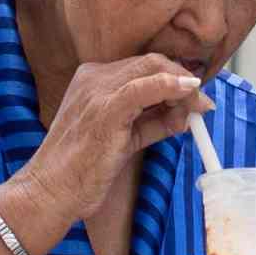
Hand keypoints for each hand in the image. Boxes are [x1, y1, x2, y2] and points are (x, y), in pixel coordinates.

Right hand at [18, 55, 210, 220]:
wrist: (52, 191)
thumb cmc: (84, 169)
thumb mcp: (125, 138)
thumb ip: (153, 122)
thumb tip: (186, 116)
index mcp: (93, 79)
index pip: (144, 67)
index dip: (175, 79)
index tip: (195, 98)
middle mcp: (94, 78)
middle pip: (152, 63)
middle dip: (184, 81)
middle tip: (203, 106)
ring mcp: (97, 91)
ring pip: (152, 70)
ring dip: (183, 89)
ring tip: (197, 111)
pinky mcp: (105, 110)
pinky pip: (144, 88)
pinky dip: (170, 86)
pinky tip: (189, 93)